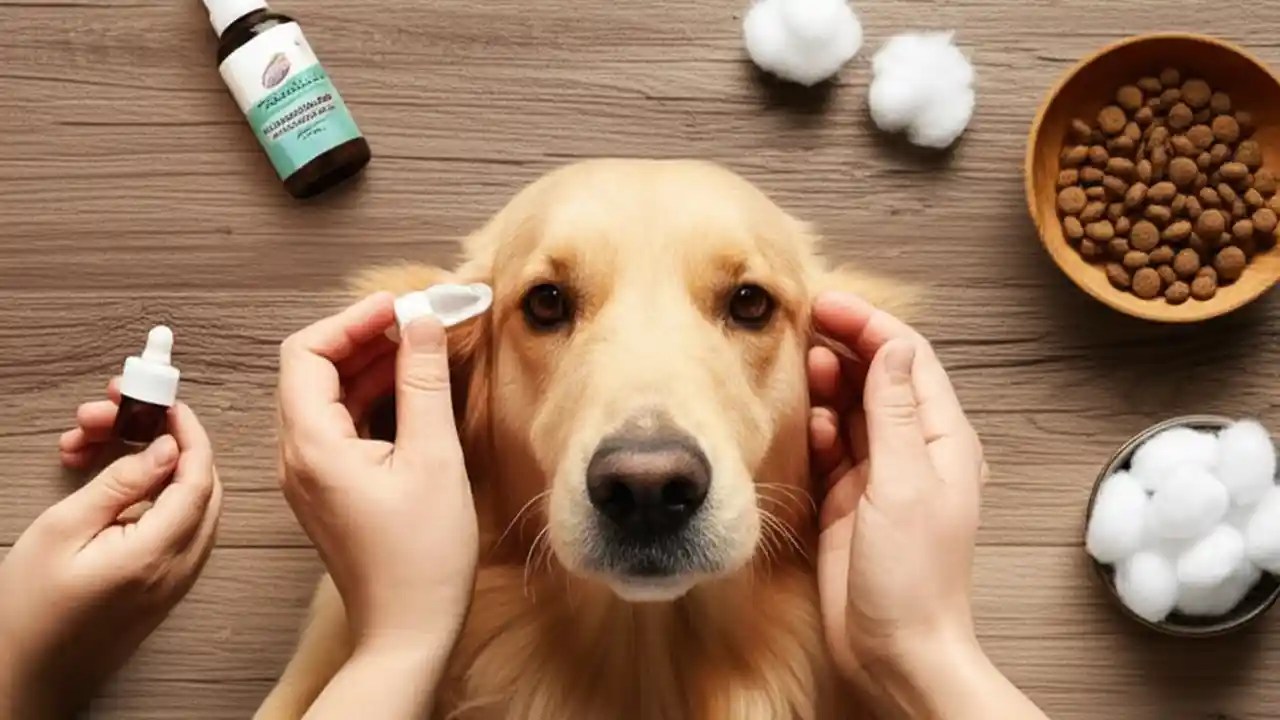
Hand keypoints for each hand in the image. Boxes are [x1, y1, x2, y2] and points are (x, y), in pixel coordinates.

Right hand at [0, 384, 221, 717]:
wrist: (23, 677)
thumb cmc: (29, 610)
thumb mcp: (64, 531)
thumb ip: (122, 484)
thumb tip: (168, 449)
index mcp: (159, 552)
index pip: (199, 476)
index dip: (187, 431)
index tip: (162, 402)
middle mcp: (181, 568)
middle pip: (199, 485)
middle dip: (162, 441)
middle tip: (110, 418)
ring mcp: (177, 581)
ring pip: (186, 502)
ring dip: (150, 466)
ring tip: (87, 445)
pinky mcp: (164, 587)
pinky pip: (174, 527)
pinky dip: (149, 496)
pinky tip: (104, 481)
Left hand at [276, 293, 477, 652]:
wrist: (409, 630)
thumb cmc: (422, 557)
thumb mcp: (432, 457)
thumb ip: (423, 383)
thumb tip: (421, 323)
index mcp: (312, 445)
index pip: (306, 353)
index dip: (351, 320)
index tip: (398, 306)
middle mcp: (298, 457)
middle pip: (312, 371)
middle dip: (363, 338)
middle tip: (416, 323)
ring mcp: (311, 475)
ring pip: (327, 398)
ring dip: (369, 367)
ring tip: (419, 351)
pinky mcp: (330, 489)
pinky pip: (340, 426)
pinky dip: (371, 399)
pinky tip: (410, 394)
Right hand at [808, 292, 986, 695]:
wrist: (895, 651)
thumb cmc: (912, 578)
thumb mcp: (904, 484)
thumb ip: (893, 414)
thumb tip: (892, 348)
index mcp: (941, 440)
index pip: (908, 360)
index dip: (869, 326)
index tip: (825, 304)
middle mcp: (912, 450)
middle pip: (877, 377)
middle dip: (842, 345)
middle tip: (797, 325)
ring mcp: (879, 475)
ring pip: (850, 408)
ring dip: (826, 384)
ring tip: (798, 367)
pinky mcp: (848, 500)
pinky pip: (830, 447)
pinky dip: (814, 427)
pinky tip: (802, 422)